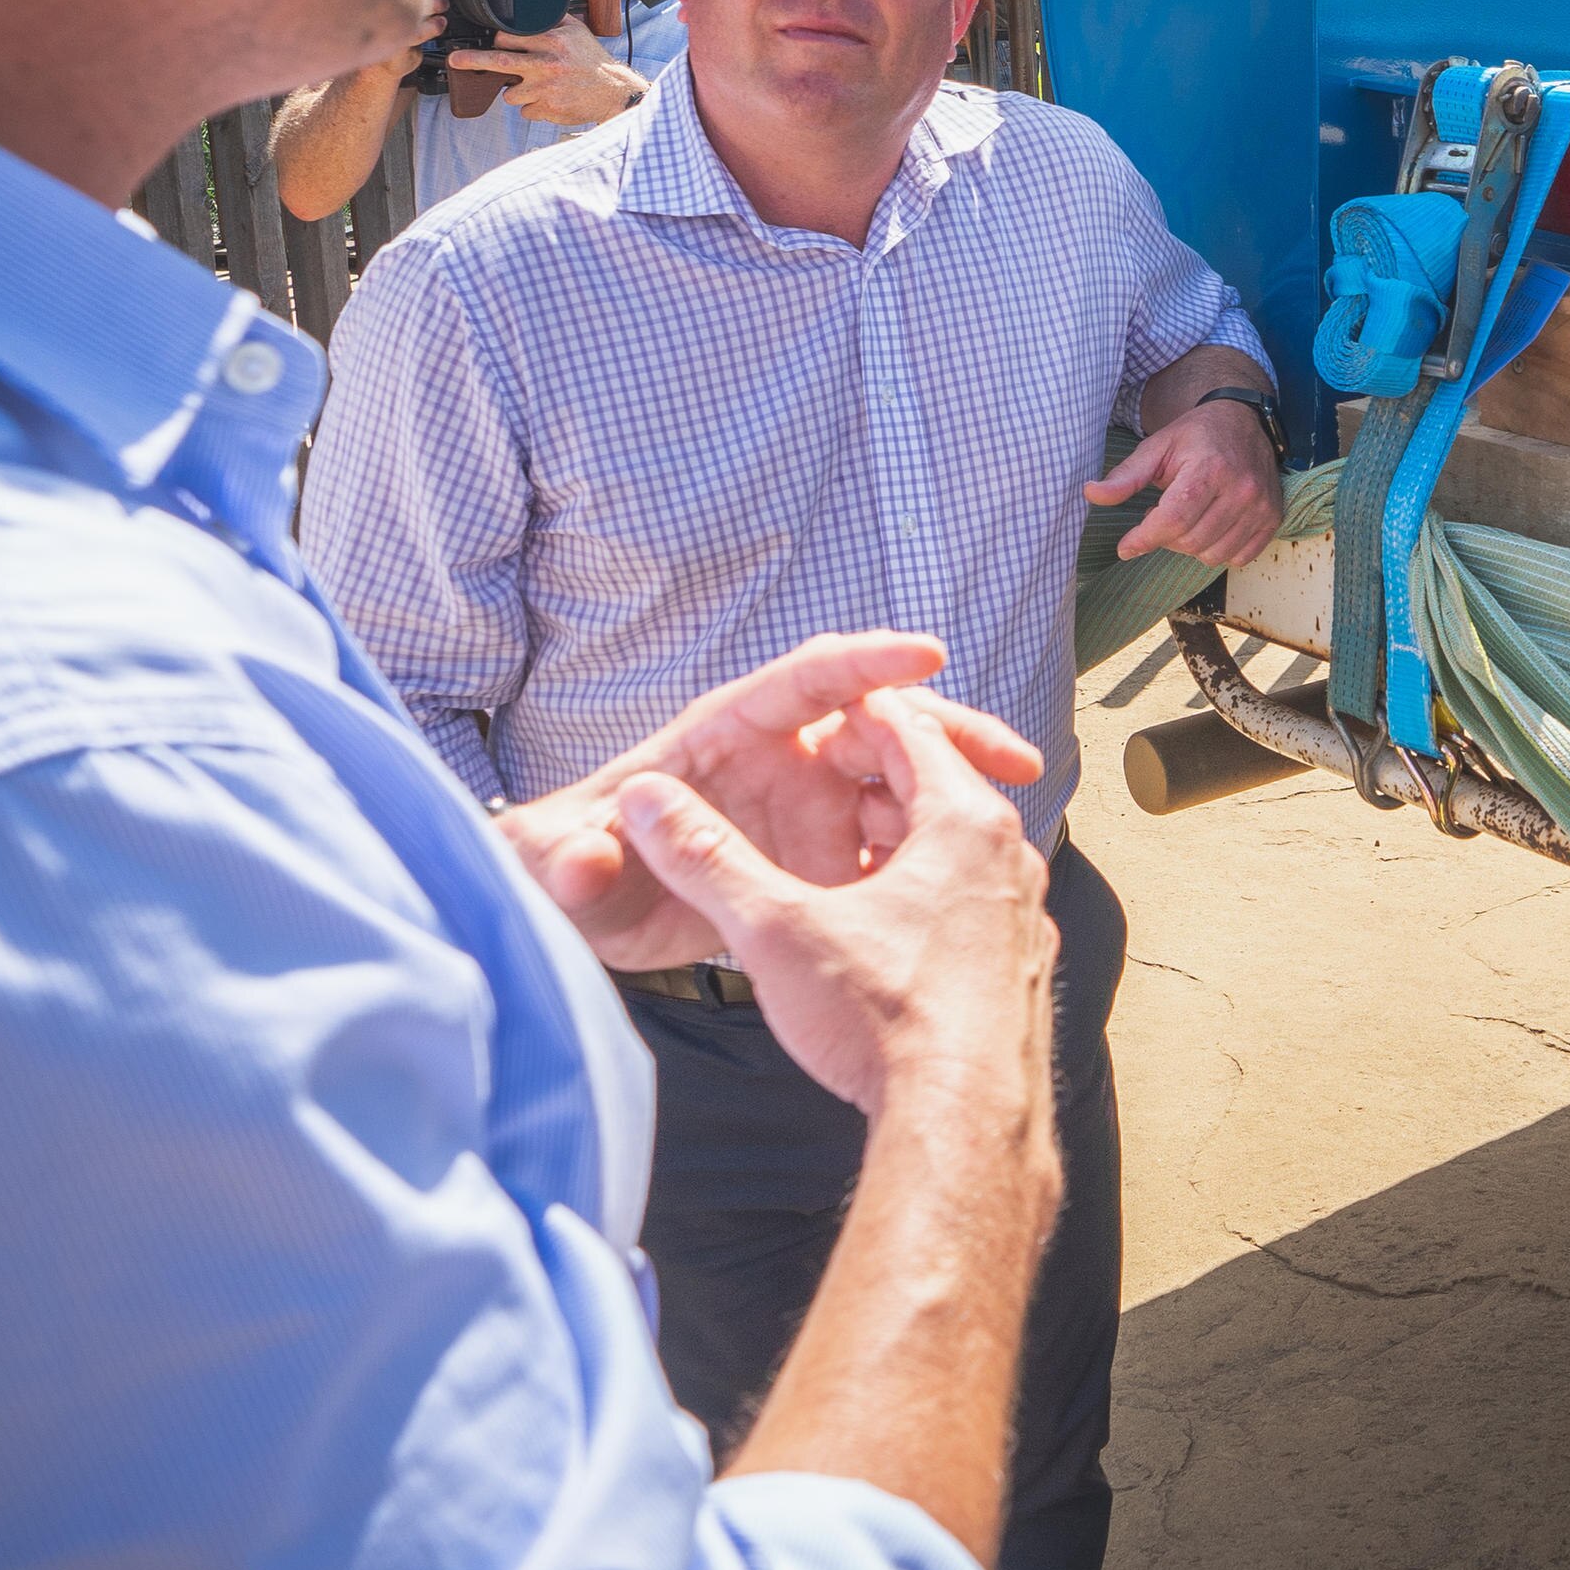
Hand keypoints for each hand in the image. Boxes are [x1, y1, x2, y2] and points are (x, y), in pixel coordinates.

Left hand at [485, 12, 647, 127]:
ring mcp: (546, 90)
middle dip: (472, 60)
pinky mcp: (548, 109)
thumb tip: (531, 0)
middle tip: (455, 60)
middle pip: (499, 62)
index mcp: (552, 42)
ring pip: (509, 93)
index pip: (509, 37)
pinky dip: (532, 106)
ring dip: (515, 91)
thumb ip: (552, 17)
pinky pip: (525, 110)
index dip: (499, 41)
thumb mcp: (577, 31)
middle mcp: (547, 65)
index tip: (497, 43)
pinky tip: (547, 99)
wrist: (614, 92)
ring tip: (535, 86)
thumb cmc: (593, 61)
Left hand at [497, 631, 1042, 973]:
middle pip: (881, 724)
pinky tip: (977, 883)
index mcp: (726, 733)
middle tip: (1013, 761)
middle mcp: (780, 759)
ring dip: (957, 793)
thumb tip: (581, 860)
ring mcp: (807, 809)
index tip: (926, 656)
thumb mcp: (555, 867)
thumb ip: (565, 863)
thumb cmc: (565, 869)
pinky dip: (934, 856)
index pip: (805, 680)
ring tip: (1015, 822)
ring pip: (899, 783)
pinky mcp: (820, 860)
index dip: (866, 663)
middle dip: (950, 732)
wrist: (586, 914)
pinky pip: (890, 846)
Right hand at [612, 684, 1054, 1119]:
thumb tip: (644, 802)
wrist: (963, 1126)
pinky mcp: (1018, 971)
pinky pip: (970, 909)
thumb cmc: (883, 1020)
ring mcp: (1023, 918)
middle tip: (808, 788)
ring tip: (833, 860)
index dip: (845, 721)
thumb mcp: (774, 929)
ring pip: (955, 854)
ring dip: (894, 845)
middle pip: (936, 789)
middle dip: (867, 784)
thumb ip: (706, 858)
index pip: (906, 729)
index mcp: (962, 822)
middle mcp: (1011, 859)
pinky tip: (877, 934)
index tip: (799, 728)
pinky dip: (922, 901)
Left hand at [1089, 394, 1283, 569]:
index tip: (1125, 546)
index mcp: (1209, 468)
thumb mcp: (1156, 448)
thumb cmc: (1196, 436)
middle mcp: (1241, 489)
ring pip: (1213, 555)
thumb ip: (1125, 476)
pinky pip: (1239, 557)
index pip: (1173, 520)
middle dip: (1166, 537)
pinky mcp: (1273, 518)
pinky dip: (1219, 550)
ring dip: (1191, 545)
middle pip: (1190, 542)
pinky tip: (1211, 527)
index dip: (1144, 538)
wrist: (1243, 420)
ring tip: (1187, 519)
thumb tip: (1091, 494)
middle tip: (1161, 515)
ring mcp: (1261, 506)